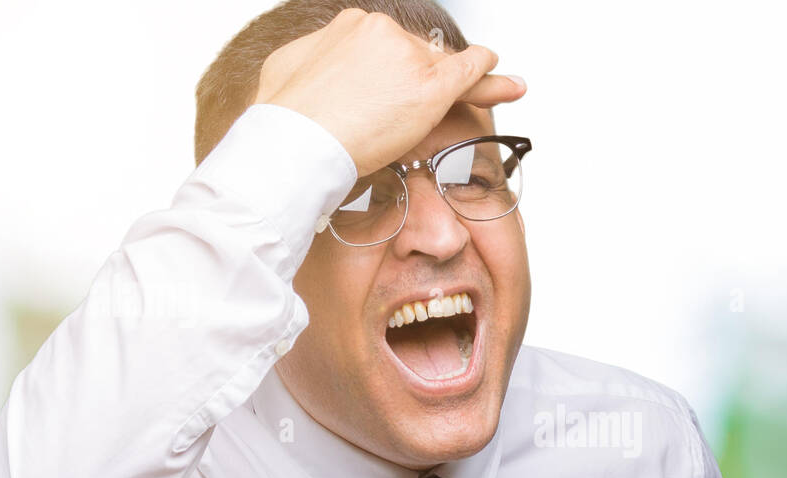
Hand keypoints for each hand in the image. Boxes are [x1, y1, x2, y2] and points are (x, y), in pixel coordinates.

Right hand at [253, 8, 526, 177]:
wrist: (294, 141)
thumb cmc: (284, 117)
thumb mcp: (289, 71)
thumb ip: (314, 64)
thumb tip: (318, 69)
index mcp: (350, 28)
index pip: (391, 47)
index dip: (402, 70)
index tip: (403, 84)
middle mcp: (382, 34)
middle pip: (418, 58)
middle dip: (423, 82)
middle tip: (426, 109)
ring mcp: (409, 60)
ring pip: (445, 68)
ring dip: (468, 81)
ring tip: (502, 88)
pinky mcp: (429, 88)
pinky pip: (468, 73)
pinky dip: (488, 75)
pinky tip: (503, 75)